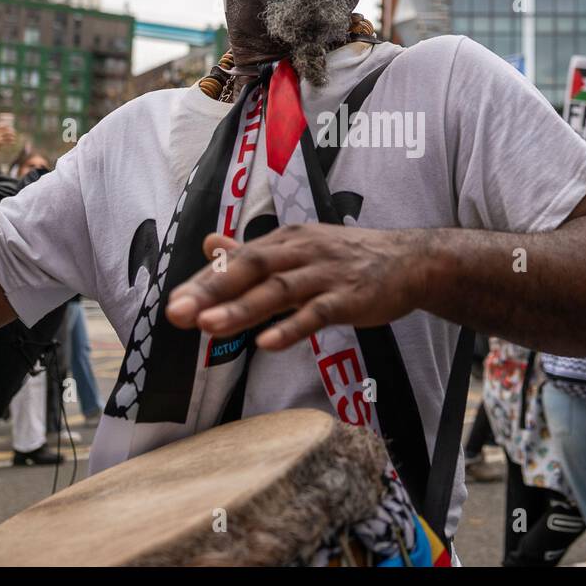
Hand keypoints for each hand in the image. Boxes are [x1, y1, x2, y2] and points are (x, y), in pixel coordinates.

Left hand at [164, 224, 427, 350]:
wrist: (411, 261)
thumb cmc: (349, 258)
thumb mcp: (300, 247)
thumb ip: (253, 251)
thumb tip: (209, 244)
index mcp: (285, 241)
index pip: (238, 259)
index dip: (205, 281)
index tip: (174, 303)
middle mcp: (301, 252)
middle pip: (251, 269)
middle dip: (212, 291)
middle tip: (178, 313)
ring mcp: (326, 274)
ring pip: (279, 291)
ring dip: (242, 309)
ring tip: (209, 326)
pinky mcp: (350, 298)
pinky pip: (317, 314)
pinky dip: (292, 328)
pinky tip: (267, 344)